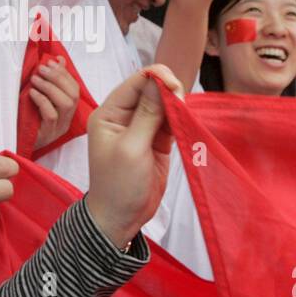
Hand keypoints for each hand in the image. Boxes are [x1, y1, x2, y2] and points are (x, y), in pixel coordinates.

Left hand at [30, 56, 80, 151]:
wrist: (12, 143)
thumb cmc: (24, 119)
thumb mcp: (37, 97)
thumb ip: (50, 81)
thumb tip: (58, 60)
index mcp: (67, 111)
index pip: (75, 89)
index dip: (65, 74)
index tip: (52, 62)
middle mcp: (66, 120)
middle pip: (73, 95)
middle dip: (58, 77)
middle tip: (42, 69)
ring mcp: (57, 129)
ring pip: (66, 104)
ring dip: (50, 87)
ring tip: (35, 79)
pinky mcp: (47, 135)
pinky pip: (51, 115)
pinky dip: (42, 100)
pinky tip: (32, 93)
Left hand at [85, 65, 182, 247]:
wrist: (121, 218)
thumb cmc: (118, 185)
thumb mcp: (132, 148)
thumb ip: (147, 115)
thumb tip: (159, 82)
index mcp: (108, 113)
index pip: (134, 83)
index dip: (156, 78)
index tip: (175, 86)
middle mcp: (123, 116)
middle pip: (150, 90)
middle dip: (168, 91)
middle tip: (182, 104)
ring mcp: (141, 128)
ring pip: (163, 104)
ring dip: (176, 105)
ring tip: (185, 114)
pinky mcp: (156, 141)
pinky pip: (170, 121)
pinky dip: (180, 119)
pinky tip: (186, 120)